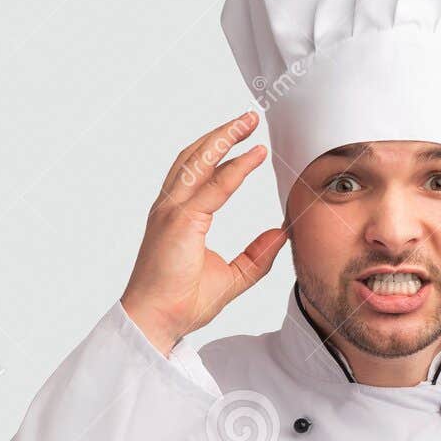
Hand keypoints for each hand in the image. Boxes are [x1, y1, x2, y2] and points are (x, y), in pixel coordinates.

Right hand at [120, 111, 287, 354]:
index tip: (248, 143)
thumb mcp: (233, 277)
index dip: (223, 156)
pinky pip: (213, 188)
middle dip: (222, 134)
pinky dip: (234, 168)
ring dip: (224, 138)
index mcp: (178, 217)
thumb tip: (282, 234)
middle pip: (195, 157)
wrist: (159, 322)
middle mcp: (170, 208)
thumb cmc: (183, 302)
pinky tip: (253, 156)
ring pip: (198, 161)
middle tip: (249, 118)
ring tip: (247, 122)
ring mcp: (171, 212)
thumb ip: (257, 255)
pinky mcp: (179, 222)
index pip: (201, 175)